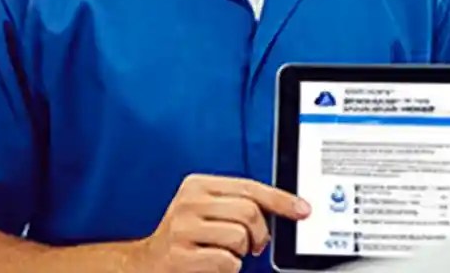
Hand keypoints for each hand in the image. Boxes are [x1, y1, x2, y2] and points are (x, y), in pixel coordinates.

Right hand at [133, 174, 311, 272]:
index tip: (302, 210)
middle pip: (249, 212)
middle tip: (254, 244)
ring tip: (225, 253)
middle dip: (260, 233)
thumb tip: (283, 209)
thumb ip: (237, 204)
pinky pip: (227, 261)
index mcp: (198, 185)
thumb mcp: (206, 211)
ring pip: (240, 237)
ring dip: (241, 252)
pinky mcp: (180, 256)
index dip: (281, 200)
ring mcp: (182, 229)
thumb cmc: (185, 238)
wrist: (147, 264)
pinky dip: (229, 268)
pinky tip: (213, 264)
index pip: (249, 187)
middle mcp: (189, 202)